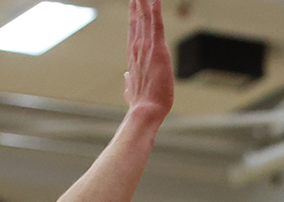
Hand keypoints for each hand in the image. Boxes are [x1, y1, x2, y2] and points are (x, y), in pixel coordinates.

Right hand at [121, 0, 173, 117]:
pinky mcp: (157, 50)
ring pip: (145, 19)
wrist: (145, 110)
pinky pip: (156, 26)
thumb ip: (129, 82)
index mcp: (133, 57)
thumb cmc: (141, 103)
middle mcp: (137, 49)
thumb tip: (126, 78)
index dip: (133, 17)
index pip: (133, 32)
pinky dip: (156, 12)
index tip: (133, 5)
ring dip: (144, 3)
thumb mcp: (132, 91)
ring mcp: (146, 48)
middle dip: (137, 5)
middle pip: (137, 21)